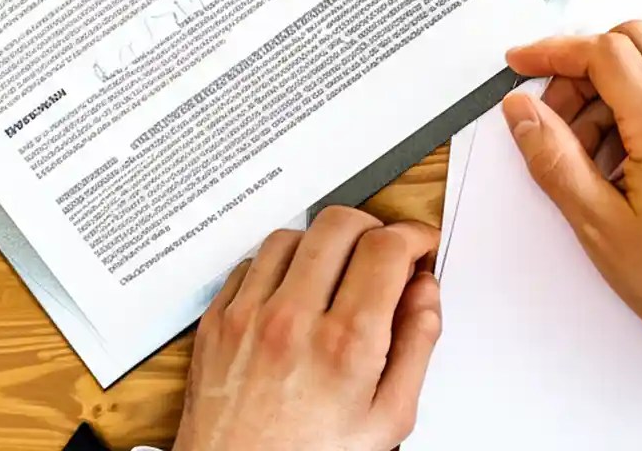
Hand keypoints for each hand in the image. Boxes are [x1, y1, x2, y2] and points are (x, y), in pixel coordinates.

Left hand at [173, 207, 441, 450]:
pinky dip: (279, 266)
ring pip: (293, 234)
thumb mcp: (388, 418)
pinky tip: (293, 292)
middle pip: (340, 224)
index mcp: (346, 344)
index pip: (387, 248)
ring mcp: (249, 316)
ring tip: (336, 275)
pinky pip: (251, 262)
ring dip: (323, 245)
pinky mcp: (217, 321)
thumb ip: (416, 347)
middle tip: (382, 255)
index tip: (418, 247)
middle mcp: (294, 320)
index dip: (413, 236)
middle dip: (373, 229)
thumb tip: (424, 294)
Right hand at [502, 21, 641, 410]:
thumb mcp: (596, 222)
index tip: (520, 64)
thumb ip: (553, 156)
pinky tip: (615, 165)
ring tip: (583, 159)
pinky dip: (634, 111)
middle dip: (582, 67)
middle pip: (632, 43)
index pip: (605, 53)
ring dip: (607, 93)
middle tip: (550, 117)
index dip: (554, 52)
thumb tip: (521, 109)